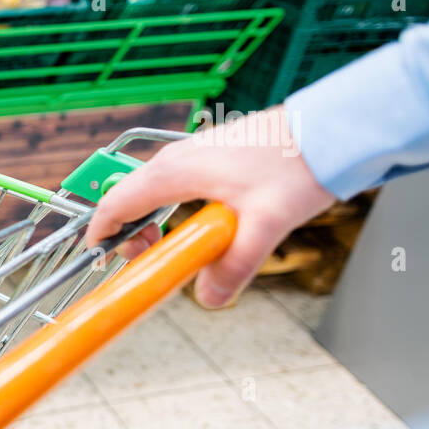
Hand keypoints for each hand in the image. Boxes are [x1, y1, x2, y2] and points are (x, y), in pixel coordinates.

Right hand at [84, 105, 336, 307]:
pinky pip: (174, 185)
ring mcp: (193, 154)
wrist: (329, 130)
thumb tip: (210, 298)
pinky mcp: (212, 156)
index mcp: (174, 172)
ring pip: (151, 191)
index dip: (101, 234)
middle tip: (145, 261)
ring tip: (171, 246)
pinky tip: (198, 227)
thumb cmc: (296, 164)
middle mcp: (176, 159)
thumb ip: (234, 265)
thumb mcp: (265, 223)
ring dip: (150, 222)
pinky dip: (170, 209)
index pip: (115, 204)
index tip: (99, 258)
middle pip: (129, 198)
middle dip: (127, 234)